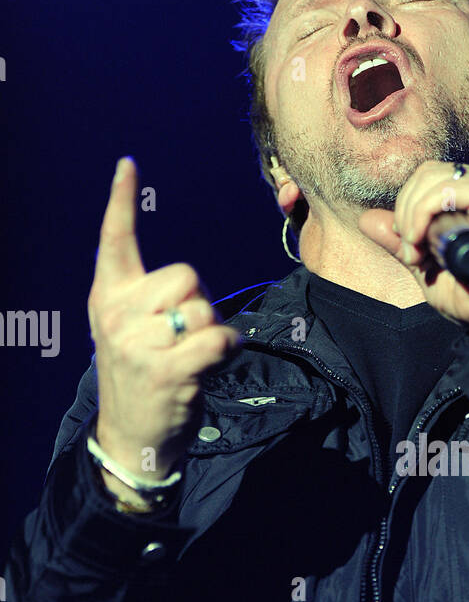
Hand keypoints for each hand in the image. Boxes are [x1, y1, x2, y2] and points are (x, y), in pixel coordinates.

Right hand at [88, 157, 241, 477]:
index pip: (114, 241)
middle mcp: (115, 315)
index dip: (121, 201)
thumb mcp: (127, 332)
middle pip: (185, 275)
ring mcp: (137, 344)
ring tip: (192, 357)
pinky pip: (217, 339)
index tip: (127, 165)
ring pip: (204, 310)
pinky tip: (215, 363)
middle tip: (184, 335)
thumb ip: (147, 301)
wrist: (131, 436)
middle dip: (200, 302)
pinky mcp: (165, 371)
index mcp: (106, 298)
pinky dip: (229, 348)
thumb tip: (190, 286)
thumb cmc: (142, 378)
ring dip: (213, 332)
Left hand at [357, 161, 468, 334]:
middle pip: (428, 172)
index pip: (429, 176)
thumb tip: (367, 220)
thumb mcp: (426, 263)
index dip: (408, 207)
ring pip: (433, 178)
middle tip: (411, 251)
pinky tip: (423, 241)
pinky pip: (446, 190)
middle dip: (406, 212)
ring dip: (412, 216)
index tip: (409, 245)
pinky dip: (423, 213)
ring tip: (418, 252)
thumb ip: (400, 239)